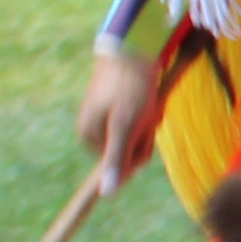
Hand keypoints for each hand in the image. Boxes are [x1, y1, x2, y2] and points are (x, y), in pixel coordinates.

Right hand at [74, 44, 159, 179]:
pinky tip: (149, 97)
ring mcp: (106, 118)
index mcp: (90, 137)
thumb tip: (105, 194)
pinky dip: (149, 113)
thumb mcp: (126, 126)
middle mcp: (94, 129)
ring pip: (137, 136)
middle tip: (146, 112)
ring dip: (148, 123)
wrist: (134, 47)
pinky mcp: (118, 108)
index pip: (121, 166)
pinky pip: (139, 122)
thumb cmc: (131, 87)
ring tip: (148, 102)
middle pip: (129, 151)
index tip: (141, 127)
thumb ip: (117, 159)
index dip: (138, 152)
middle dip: (144, 136)